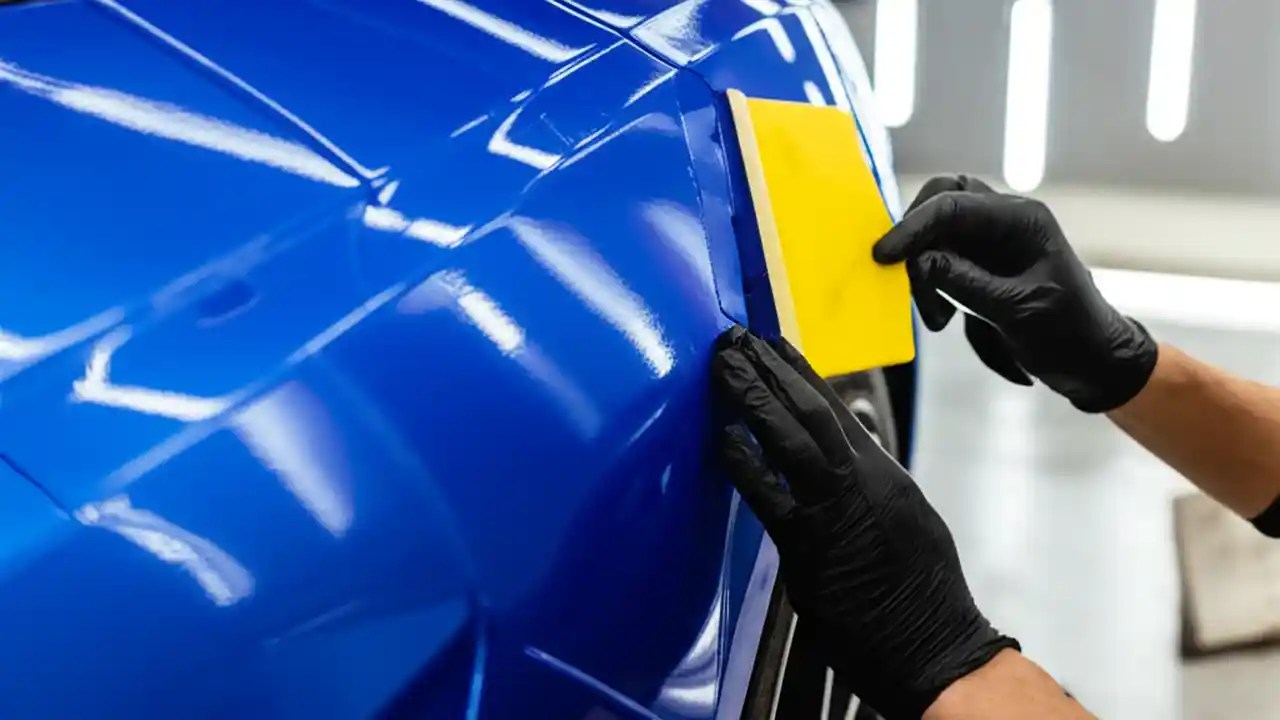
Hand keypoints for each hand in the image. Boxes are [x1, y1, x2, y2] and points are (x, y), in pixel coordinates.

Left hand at [712, 327, 1016, 719]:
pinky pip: (771, 496)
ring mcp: (838, 511)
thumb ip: (873, 487)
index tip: (774, 345)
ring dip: (754, 397)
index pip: (837, 410)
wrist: (939, 649)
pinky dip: (746, 463)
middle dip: (771, 369)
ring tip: (723, 365)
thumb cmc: (923, 595)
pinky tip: (724, 437)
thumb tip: (849, 459)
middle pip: (812, 410)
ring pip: (793, 438)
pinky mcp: (812, 548)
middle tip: (736, 338)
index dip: (801, 373)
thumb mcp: (908, 522)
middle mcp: (865, 482)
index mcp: (885, 476)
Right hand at [873, 175, 1157, 411]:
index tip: (883, 256)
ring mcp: (990, 245)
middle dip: (917, 236)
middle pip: (943, 202)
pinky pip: (940, 264)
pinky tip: (943, 319)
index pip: (955, 205)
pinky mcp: (979, 269)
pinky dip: (931, 289)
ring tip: (938, 319)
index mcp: (1022, 220)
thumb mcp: (1017, 310)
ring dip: (924, 272)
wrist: (1093, 364)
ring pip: (937, 236)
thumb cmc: (1070, 334)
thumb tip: (918, 262)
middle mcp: (1004, 223)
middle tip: (905, 274)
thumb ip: (965, 282)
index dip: (914, 227)